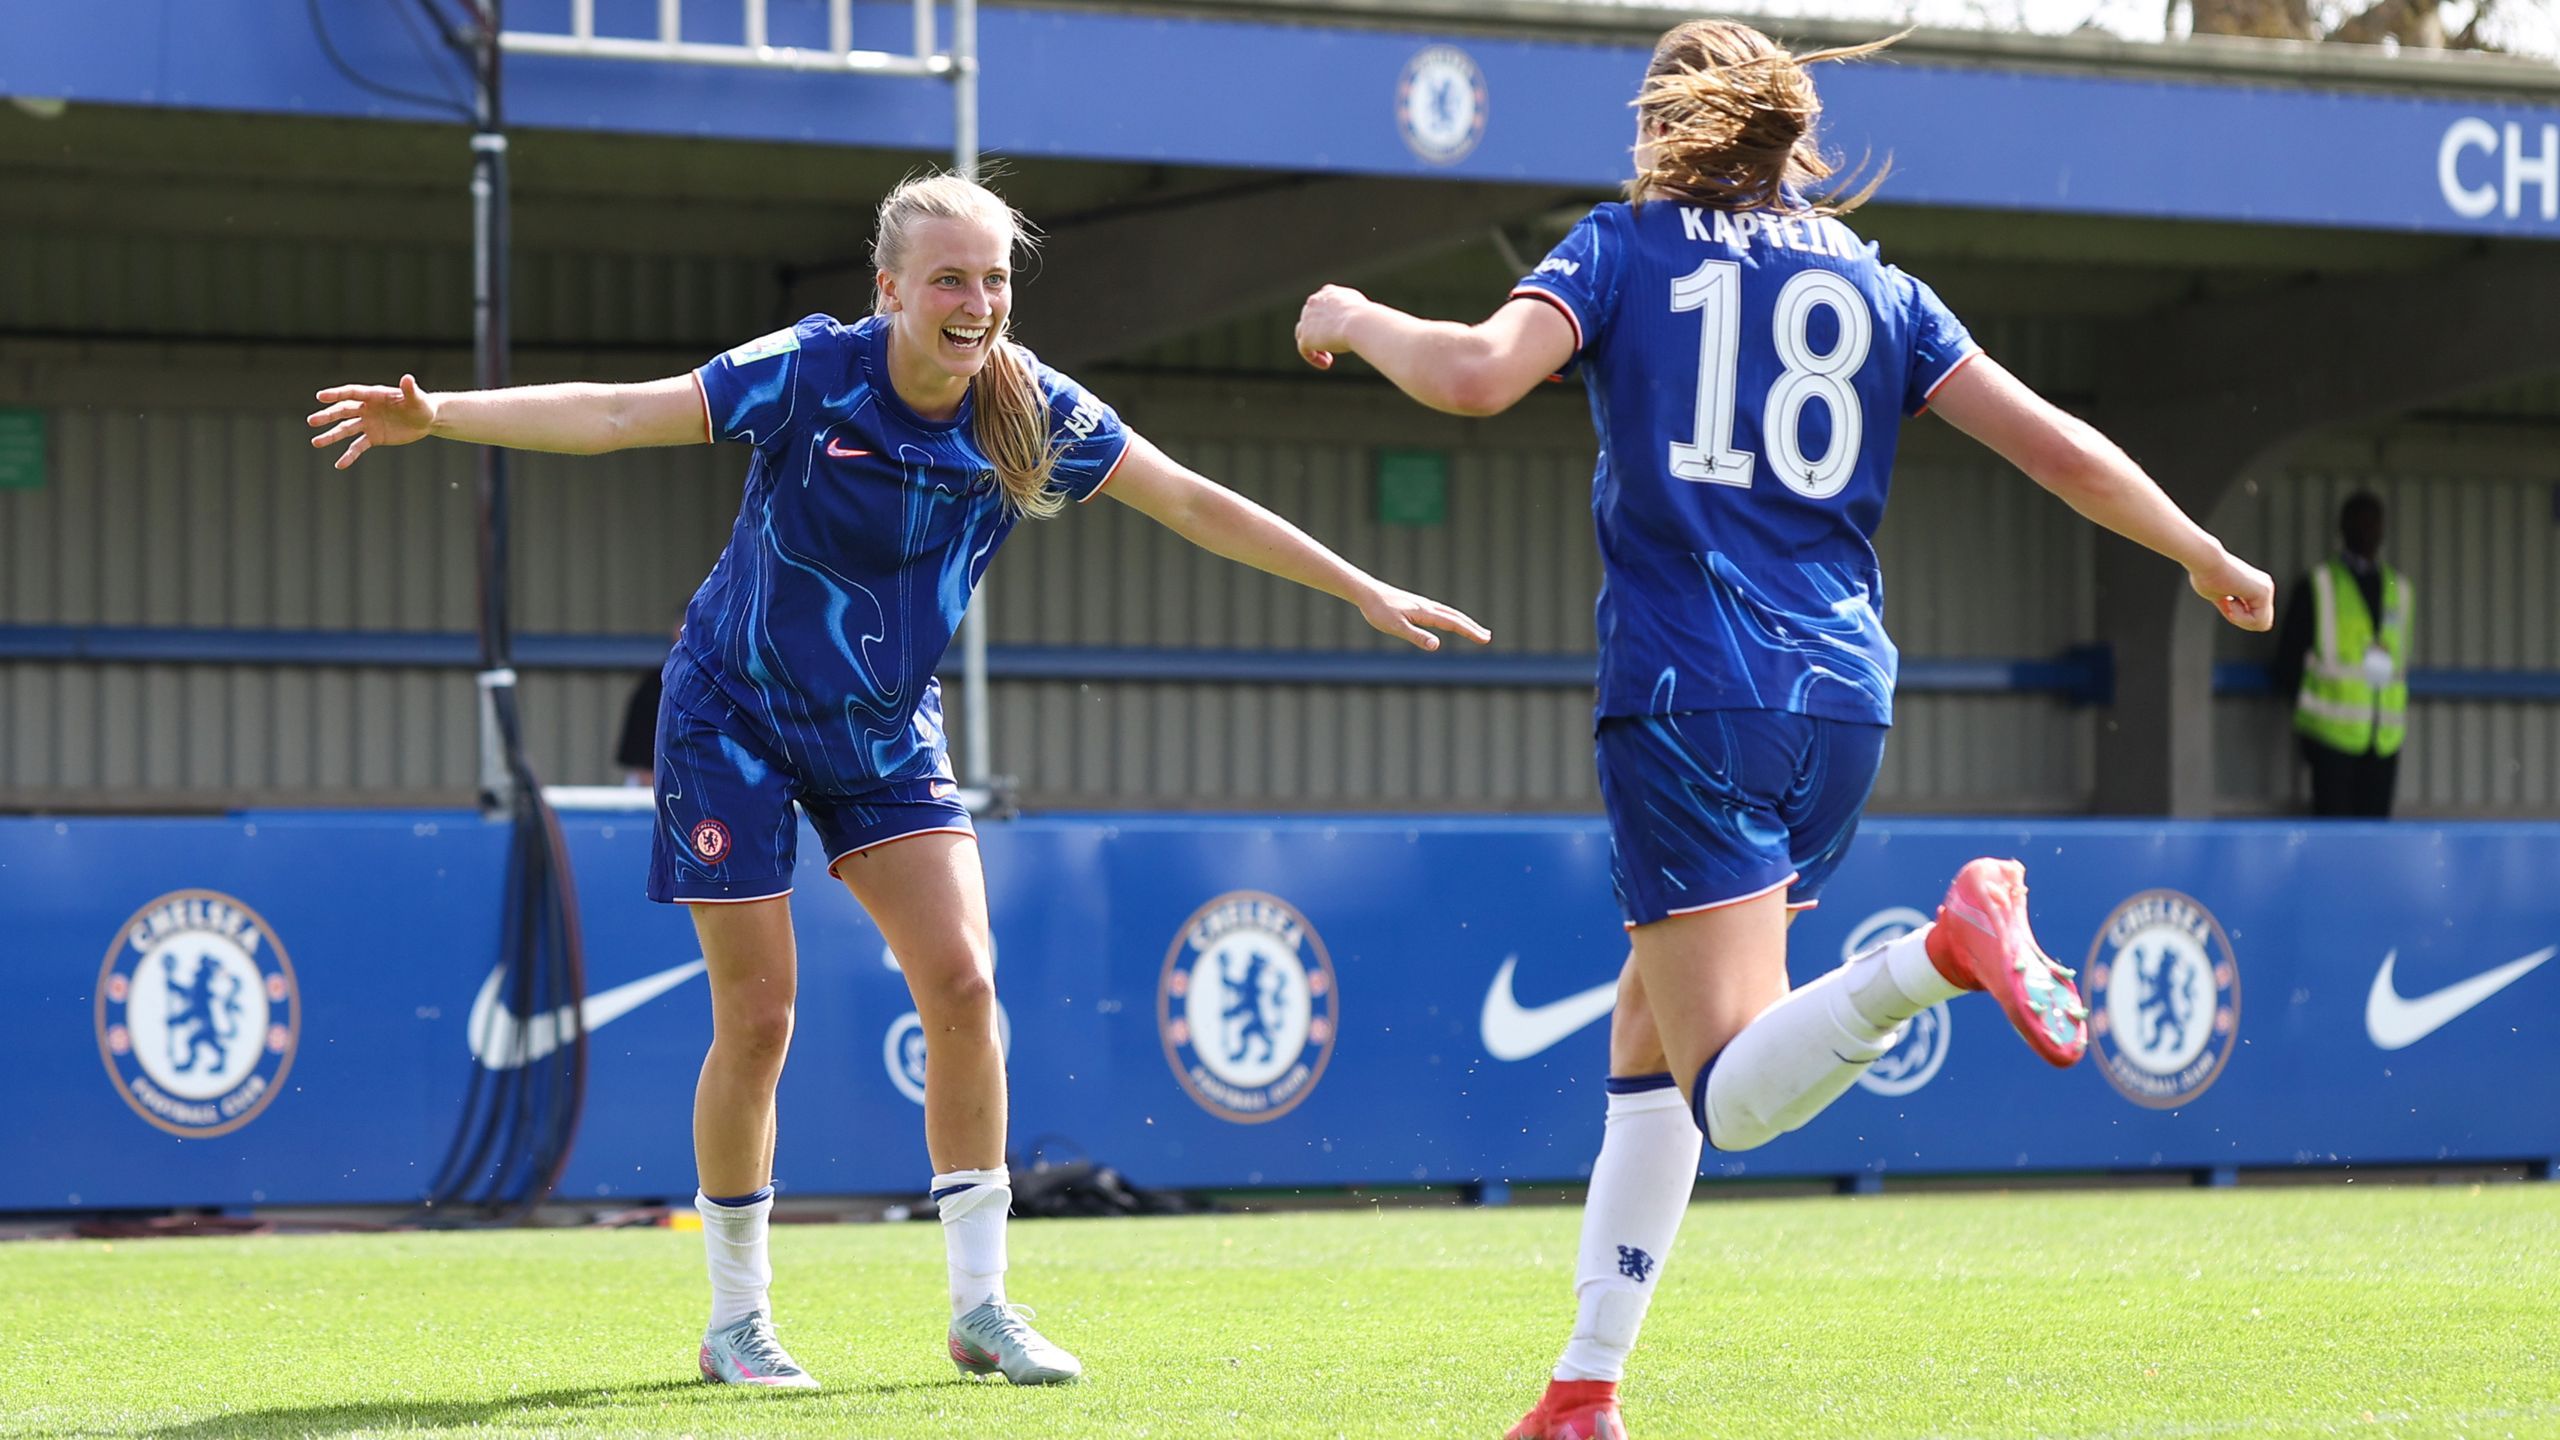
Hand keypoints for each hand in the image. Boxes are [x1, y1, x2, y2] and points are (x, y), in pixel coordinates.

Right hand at [307, 375, 437, 469]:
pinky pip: (358, 447)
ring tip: (316, 442)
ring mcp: (368, 423)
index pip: (352, 393)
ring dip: (331, 435)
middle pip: (343, 411)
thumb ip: (410, 390)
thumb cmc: (422, 405)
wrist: (426, 420)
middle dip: (328, 416)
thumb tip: (407, 378)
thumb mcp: (417, 399)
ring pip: (346, 429)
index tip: (320, 397)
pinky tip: (340, 465)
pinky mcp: (373, 437)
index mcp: (374, 396)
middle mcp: (366, 408)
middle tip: (312, 421)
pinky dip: (349, 455)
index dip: (336, 394)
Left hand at [1295, 285, 1370, 371]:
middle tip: (1333, 345)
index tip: (1337, 330)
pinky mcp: (1306, 336)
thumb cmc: (1368, 318)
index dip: (1327, 319)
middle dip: (1319, 332)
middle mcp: (1314, 302)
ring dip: (1314, 345)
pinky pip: (1304, 349)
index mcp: (1329, 292)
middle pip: (1309, 318)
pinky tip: (1327, 364)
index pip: (1321, 304)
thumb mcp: (1364, 311)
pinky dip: (1313, 358)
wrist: (1359, 323)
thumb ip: (1357, 314)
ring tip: (1328, 357)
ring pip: (1303, 333)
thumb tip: (1361, 324)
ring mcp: (1307, 319)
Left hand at [1358, 584, 1491, 651]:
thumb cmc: (1379, 611)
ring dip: (1464, 621)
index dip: (1470, 632)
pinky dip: (1451, 617)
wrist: (1366, 592)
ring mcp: (1422, 605)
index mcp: (1426, 613)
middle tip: (1487, 636)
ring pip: (1449, 613)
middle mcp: (1427, 607)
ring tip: (1473, 629)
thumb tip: (1437, 646)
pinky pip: (1440, 611)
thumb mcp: (1396, 627)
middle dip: (1472, 627)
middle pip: (1456, 617)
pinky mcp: (1416, 604)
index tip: (1485, 639)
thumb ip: (1417, 637)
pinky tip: (1448, 621)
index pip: (1454, 623)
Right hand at [2190, 548, 2274, 631]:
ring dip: (2241, 618)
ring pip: (2262, 624)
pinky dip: (2240, 617)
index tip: (2225, 603)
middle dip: (2242, 620)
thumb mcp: (2218, 595)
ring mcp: (2266, 589)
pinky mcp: (2264, 593)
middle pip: (2262, 623)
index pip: (2256, 617)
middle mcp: (2265, 586)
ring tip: (2229, 601)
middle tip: (2228, 604)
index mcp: (2256, 586)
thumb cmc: (2205, 574)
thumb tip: (2233, 614)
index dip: (2238, 618)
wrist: (2205, 562)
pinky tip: (2231, 601)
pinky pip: (2257, 621)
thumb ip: (2229, 604)